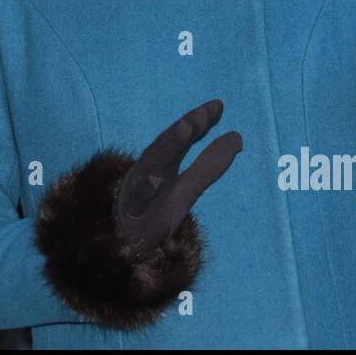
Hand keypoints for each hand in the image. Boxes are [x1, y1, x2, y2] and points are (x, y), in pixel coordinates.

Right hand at [115, 100, 241, 252]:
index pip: (181, 139)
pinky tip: (156, 180)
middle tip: (205, 112)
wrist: (117, 249)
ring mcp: (136, 190)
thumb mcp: (185, 190)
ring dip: (167, 147)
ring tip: (186, 129)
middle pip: (166, 146)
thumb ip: (209, 165)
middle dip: (184, 128)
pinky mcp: (129, 213)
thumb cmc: (150, 215)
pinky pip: (136, 201)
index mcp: (161, 165)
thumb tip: (237, 136)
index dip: (198, 122)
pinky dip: (144, 189)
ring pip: (150, 165)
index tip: (218, 105)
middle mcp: (147, 172)